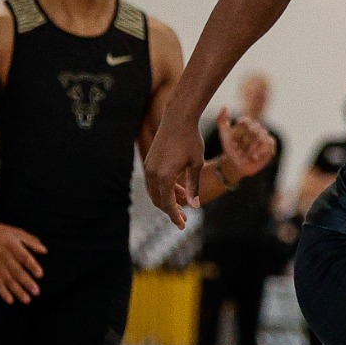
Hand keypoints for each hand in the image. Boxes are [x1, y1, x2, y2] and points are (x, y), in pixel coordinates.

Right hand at [0, 220, 45, 302]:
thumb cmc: (4, 233)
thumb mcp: (18, 233)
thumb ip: (32, 242)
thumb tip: (45, 251)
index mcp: (12, 245)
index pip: (23, 256)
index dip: (32, 266)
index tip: (40, 275)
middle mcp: (4, 255)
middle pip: (16, 270)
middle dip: (26, 282)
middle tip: (36, 292)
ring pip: (7, 279)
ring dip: (17, 290)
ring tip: (27, 300)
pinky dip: (3, 292)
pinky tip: (11, 300)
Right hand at [143, 111, 206, 228]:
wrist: (178, 118)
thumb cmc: (191, 140)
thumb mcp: (196, 165)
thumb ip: (193, 186)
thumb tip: (194, 205)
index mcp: (164, 176)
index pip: (168, 204)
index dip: (175, 217)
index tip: (183, 226)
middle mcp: (153, 173)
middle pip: (159, 201)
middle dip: (171, 211)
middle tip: (184, 219)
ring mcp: (149, 167)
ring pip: (155, 192)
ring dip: (168, 200)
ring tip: (184, 204)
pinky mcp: (149, 161)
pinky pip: (155, 182)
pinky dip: (165, 189)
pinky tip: (178, 190)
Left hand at [217, 107, 274, 179]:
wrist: (236, 163)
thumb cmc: (230, 148)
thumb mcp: (223, 134)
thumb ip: (221, 119)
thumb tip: (224, 107)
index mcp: (247, 122)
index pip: (245, 122)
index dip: (238, 134)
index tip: (234, 141)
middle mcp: (257, 127)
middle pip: (253, 130)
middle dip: (244, 143)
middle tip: (240, 150)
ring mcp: (264, 135)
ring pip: (260, 137)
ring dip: (251, 148)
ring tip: (245, 155)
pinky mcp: (270, 144)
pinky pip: (268, 144)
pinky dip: (260, 151)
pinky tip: (253, 157)